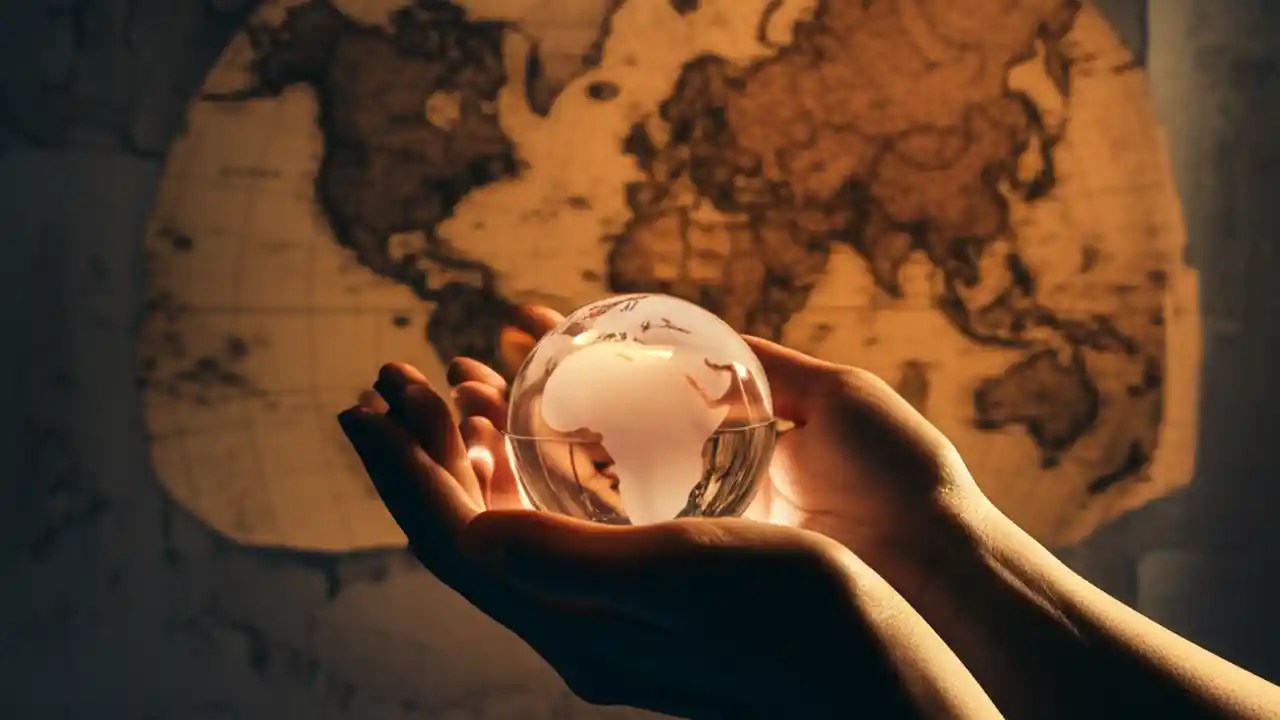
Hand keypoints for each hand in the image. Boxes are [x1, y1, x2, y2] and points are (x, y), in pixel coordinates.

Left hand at [338, 364, 997, 718]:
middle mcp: (577, 628)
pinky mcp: (643, 605)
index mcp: (572, 624)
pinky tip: (541, 438)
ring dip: (469, 458)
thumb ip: (574, 557)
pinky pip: (553, 535)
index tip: (363, 403)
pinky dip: (525, 478)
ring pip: (507, 532)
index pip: (452, 542)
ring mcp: (608, 620)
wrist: (875, 675)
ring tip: (460, 388)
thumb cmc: (799, 616)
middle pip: (468, 533)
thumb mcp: (686, 573)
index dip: (398, 471)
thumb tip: (473, 531)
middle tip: (400, 375)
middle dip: (421, 451)